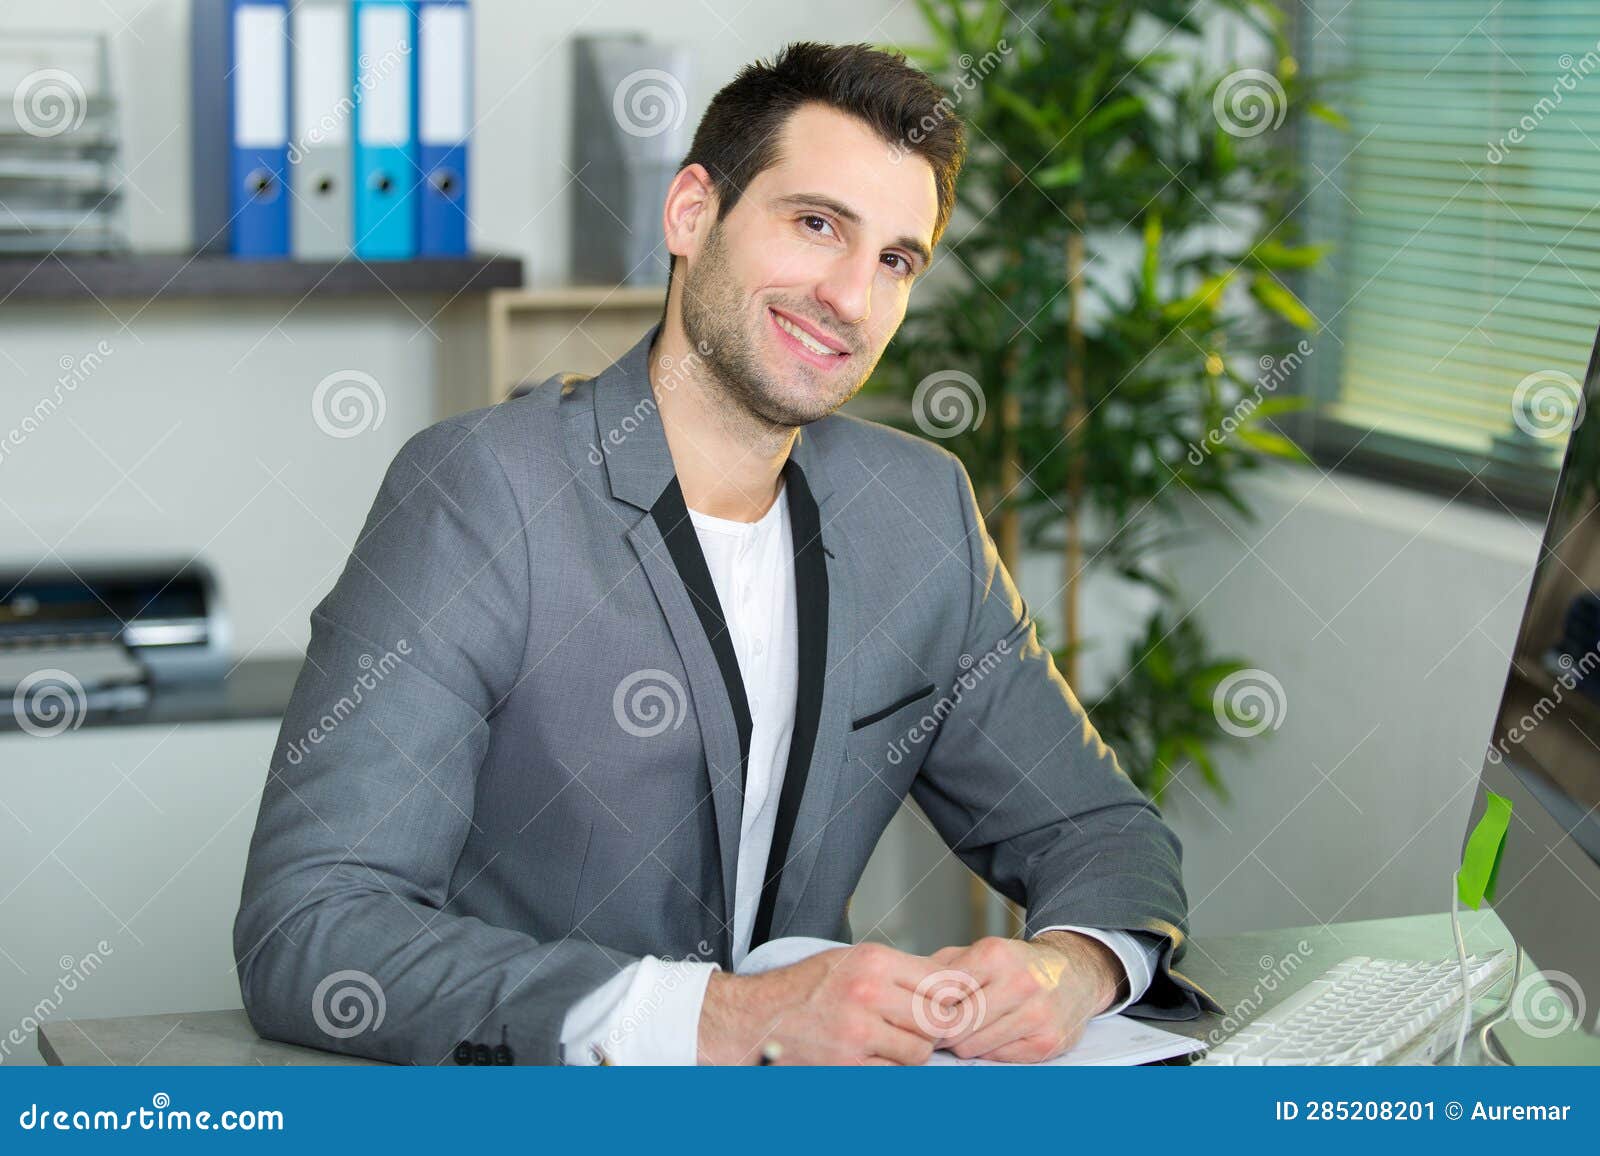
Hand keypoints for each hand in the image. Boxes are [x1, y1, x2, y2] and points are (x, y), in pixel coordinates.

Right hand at [696, 943, 945, 1064]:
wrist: (756, 1018)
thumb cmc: (805, 988)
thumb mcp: (851, 961)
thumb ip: (897, 972)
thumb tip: (947, 988)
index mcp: (873, 960)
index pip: (942, 980)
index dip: (952, 997)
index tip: (947, 1004)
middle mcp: (868, 992)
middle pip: (938, 1019)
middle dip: (935, 1028)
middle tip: (922, 1028)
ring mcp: (858, 1031)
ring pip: (919, 1051)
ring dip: (913, 1052)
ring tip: (893, 1042)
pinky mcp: (848, 1065)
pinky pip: (893, 1073)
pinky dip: (889, 1070)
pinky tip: (872, 1057)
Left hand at [924, 932, 1127, 1062]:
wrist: (1076, 974)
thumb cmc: (1017, 964)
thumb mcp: (981, 952)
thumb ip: (942, 968)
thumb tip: (905, 990)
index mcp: (996, 955)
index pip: (943, 992)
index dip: (927, 1006)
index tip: (923, 1012)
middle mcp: (1020, 983)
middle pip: (956, 1025)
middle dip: (941, 1030)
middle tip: (937, 1030)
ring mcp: (1037, 1015)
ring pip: (973, 1046)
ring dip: (963, 1043)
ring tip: (966, 1031)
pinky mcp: (1048, 1042)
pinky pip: (998, 1059)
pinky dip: (989, 1052)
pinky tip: (992, 1037)